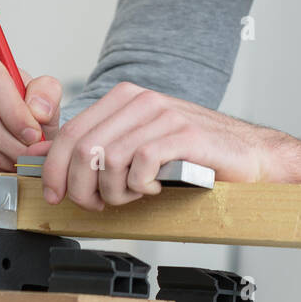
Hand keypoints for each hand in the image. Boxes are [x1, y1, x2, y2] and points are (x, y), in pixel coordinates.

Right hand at [0, 45, 60, 172]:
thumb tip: (38, 110)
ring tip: (24, 159)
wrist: (10, 130)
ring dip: (6, 157)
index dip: (16, 112)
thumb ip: (47, 94)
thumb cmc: (24, 109)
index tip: (34, 133)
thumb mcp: (44, 96)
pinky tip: (5, 163)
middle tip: (33, 154)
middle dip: (14, 142)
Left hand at [26, 81, 300, 210]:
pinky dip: (140, 186)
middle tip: (99, 204)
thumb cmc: (194, 153)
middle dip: (82, 188)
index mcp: (124, 98)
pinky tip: (154, 187)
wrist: (250, 156)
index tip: (56, 195)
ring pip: (108, 160)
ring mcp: (163, 114)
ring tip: (134, 194)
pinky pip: (140, 164)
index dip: (54, 169)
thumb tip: (50, 160)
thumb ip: (101, 147)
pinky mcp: (184, 134)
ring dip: (115, 191)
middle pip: (83, 149)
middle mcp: (141, 100)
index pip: (70, 133)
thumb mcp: (139, 144)